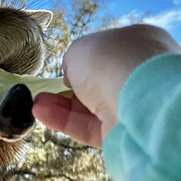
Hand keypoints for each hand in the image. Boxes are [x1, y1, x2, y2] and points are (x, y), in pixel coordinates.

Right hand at [33, 24, 180, 146]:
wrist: (143, 103)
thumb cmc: (114, 62)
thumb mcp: (82, 48)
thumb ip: (73, 60)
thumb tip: (72, 78)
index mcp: (143, 44)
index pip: (110, 52)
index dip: (86, 60)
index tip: (67, 67)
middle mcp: (143, 76)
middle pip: (99, 82)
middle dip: (71, 86)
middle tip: (47, 89)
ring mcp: (135, 108)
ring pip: (91, 107)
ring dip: (61, 104)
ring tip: (37, 102)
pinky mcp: (124, 135)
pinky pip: (89, 127)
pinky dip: (64, 120)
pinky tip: (41, 112)